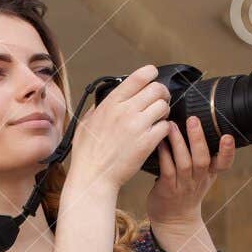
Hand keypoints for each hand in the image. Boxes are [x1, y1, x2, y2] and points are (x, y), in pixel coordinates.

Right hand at [59, 64, 173, 215]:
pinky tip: (157, 134)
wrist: (93, 177)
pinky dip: (164, 129)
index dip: (151, 74)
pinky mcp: (147, 142)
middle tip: (159, 101)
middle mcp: (125, 111)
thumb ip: (98, 108)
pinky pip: (165, 126)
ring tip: (157, 119)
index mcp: (111, 103)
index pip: (139, 76)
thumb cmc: (87, 155)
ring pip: (164, 106)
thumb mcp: (86, 124)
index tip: (152, 78)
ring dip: (164, 111)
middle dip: (161, 94)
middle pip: (157, 89)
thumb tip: (105, 100)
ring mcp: (137, 126)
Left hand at [147, 114, 234, 240]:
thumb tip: (196, 125)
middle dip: (198, 139)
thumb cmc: (186, 192)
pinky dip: (164, 155)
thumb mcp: (202, 176)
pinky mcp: (167, 190)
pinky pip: (167, 170)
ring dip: (178, 143)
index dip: (228, 151)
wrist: (174, 221)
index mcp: (210, 174)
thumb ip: (204, 156)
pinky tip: (160, 143)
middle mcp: (198, 180)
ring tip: (171, 125)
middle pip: (202, 159)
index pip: (224, 163)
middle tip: (193, 119)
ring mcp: (183, 186)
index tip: (228, 136)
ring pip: (184, 163)